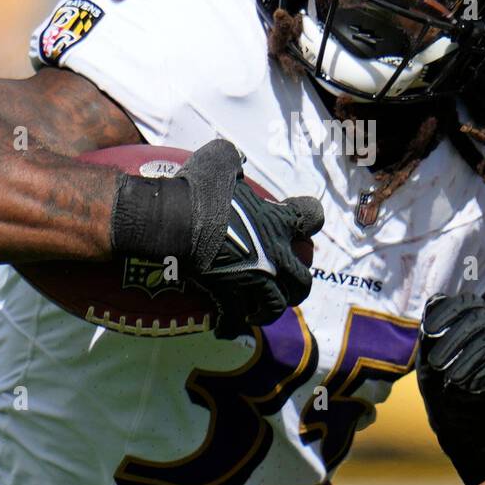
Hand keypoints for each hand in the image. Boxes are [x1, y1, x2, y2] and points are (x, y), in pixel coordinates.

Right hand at [177, 140, 322, 337]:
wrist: (173, 221)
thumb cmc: (199, 188)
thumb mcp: (221, 158)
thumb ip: (233, 159)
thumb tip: (234, 161)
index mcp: (278, 222)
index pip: (312, 219)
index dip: (307, 218)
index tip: (298, 220)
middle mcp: (275, 255)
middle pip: (303, 279)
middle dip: (297, 283)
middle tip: (281, 280)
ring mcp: (255, 279)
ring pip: (276, 306)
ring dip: (269, 309)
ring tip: (256, 308)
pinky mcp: (229, 296)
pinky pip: (235, 318)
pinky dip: (232, 324)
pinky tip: (225, 327)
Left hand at [416, 293, 484, 484]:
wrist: (467, 435)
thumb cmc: (446, 396)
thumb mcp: (429, 365)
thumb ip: (430, 335)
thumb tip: (435, 301)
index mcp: (472, 324)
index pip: (466, 303)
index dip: (448, 312)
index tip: (428, 330)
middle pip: (480, 317)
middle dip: (455, 338)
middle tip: (436, 364)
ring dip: (471, 356)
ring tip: (452, 380)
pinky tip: (473, 387)